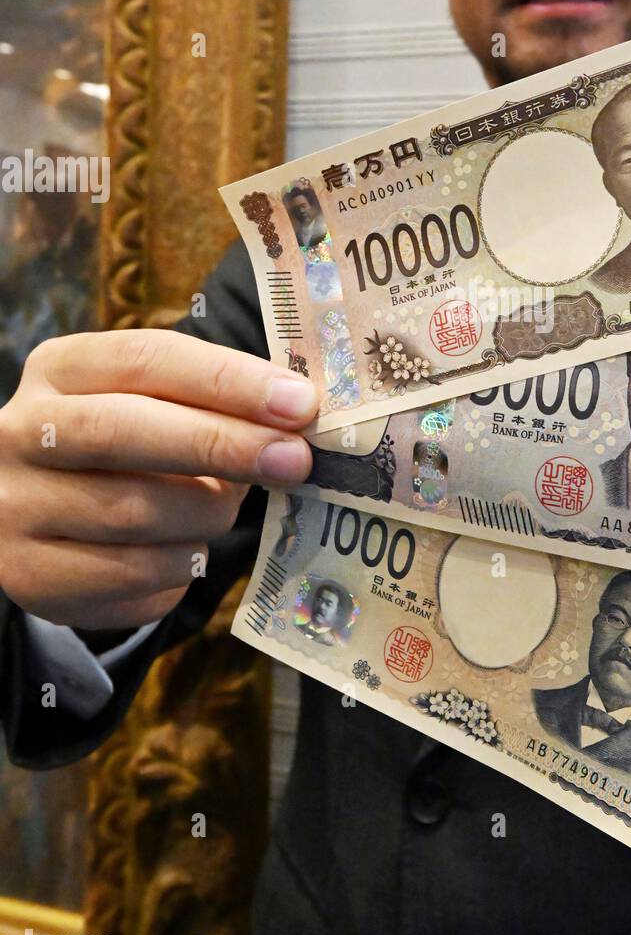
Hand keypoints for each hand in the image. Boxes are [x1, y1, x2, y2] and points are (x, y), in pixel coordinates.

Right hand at [0, 330, 317, 631]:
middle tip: (294, 460)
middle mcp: (21, 431)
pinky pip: (128, 576)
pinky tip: (189, 550)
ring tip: (225, 509)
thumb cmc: (128, 446)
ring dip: (205, 514)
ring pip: (132, 512)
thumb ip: (216, 404)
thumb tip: (298, 422)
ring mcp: (15, 506)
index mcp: (61, 369)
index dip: (227, 380)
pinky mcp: (28, 574)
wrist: (47, 517)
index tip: (298, 403)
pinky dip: (180, 566)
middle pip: (123, 430)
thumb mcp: (158, 406)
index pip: (146, 358)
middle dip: (222, 444)